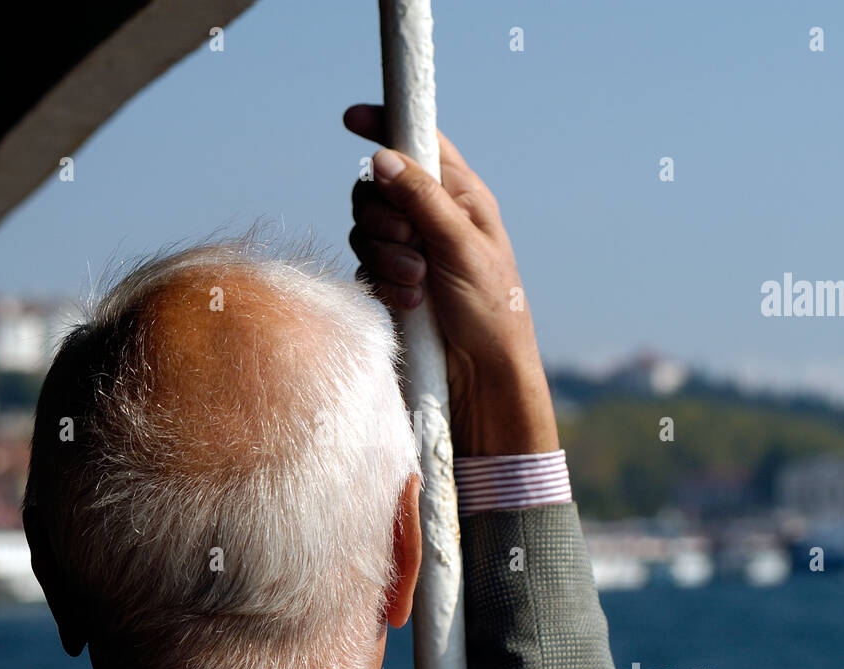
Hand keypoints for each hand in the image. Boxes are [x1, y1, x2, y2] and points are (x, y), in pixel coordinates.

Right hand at [344, 103, 558, 457]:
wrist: (481, 374)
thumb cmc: (491, 307)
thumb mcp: (461, 245)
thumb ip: (421, 198)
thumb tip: (381, 156)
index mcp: (459, 194)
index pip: (419, 142)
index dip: (387, 125)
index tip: (352, 119)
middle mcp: (430, 216)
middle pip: (376, 186)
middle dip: (384, 214)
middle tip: (412, 243)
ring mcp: (408, 250)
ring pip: (364, 227)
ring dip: (385, 254)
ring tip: (418, 283)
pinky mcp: (390, 282)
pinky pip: (364, 265)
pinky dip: (382, 281)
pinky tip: (409, 303)